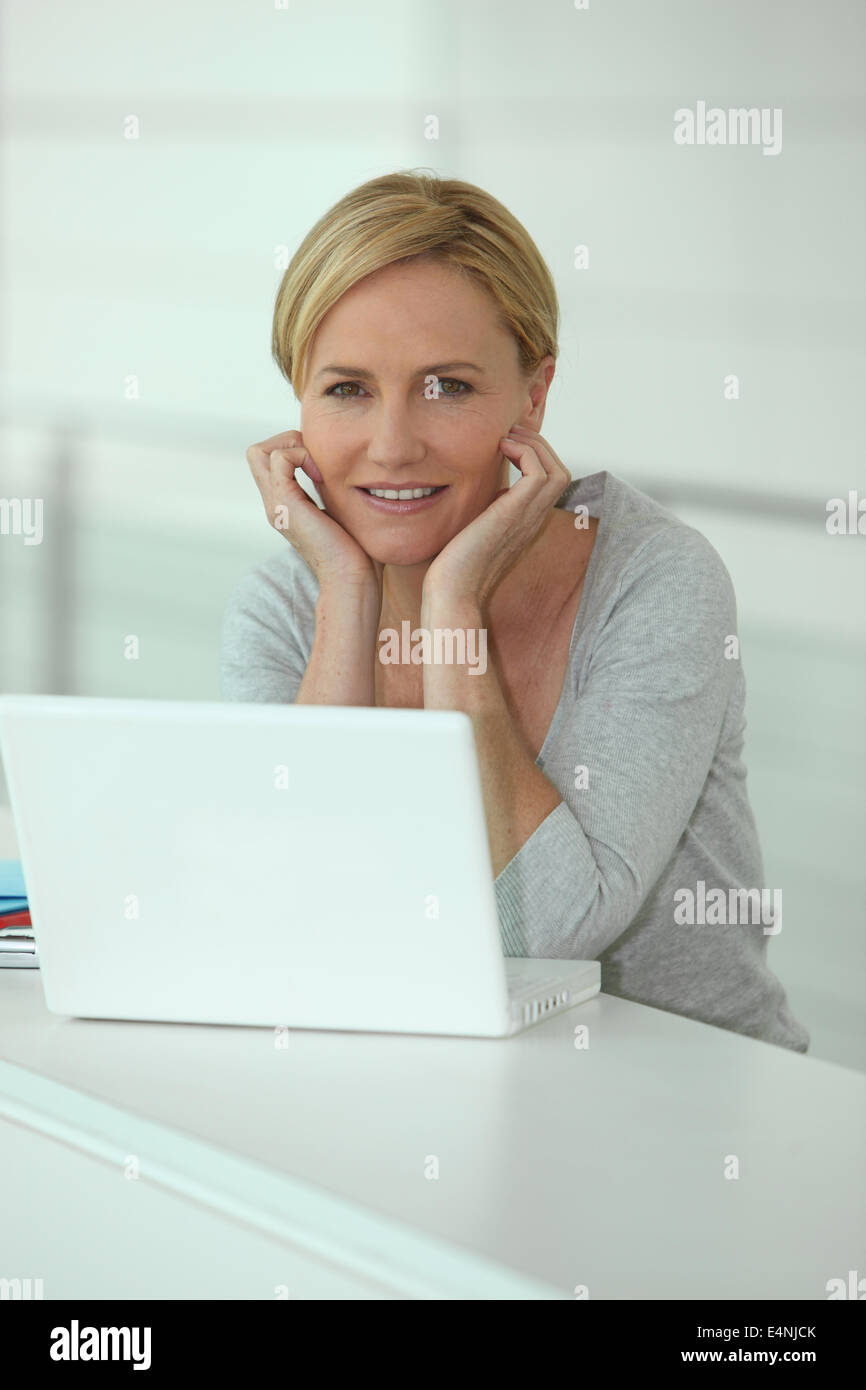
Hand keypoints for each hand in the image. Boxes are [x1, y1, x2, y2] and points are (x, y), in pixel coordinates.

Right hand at [246, 429, 382, 599]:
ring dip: (292, 446)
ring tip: (318, 467)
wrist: (352, 577)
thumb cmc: (356, 550)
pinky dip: (301, 455)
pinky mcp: (285, 504)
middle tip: (316, 458)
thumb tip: (337, 468)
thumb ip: (329, 488)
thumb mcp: (338, 510)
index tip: (322, 465)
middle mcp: (274, 504)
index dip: (292, 449)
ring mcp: (275, 504)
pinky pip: (280, 459)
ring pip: (259, 451)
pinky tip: (322, 475)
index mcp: (284, 505)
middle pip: (256, 453)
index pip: (268, 460)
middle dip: (287, 441)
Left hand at [421, 424, 571, 609]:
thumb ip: (485, 510)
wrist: (452, 592)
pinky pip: (539, 473)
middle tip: (508, 435)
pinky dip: (525, 452)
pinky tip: (499, 449)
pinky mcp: (514, 514)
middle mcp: (533, 519)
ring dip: (534, 444)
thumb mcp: (474, 528)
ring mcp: (527, 517)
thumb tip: (481, 490)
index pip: (550, 481)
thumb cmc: (454, 567)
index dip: (535, 456)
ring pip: (557, 469)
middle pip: (560, 471)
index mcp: (526, 522)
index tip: (506, 444)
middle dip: (538, 444)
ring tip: (506, 438)